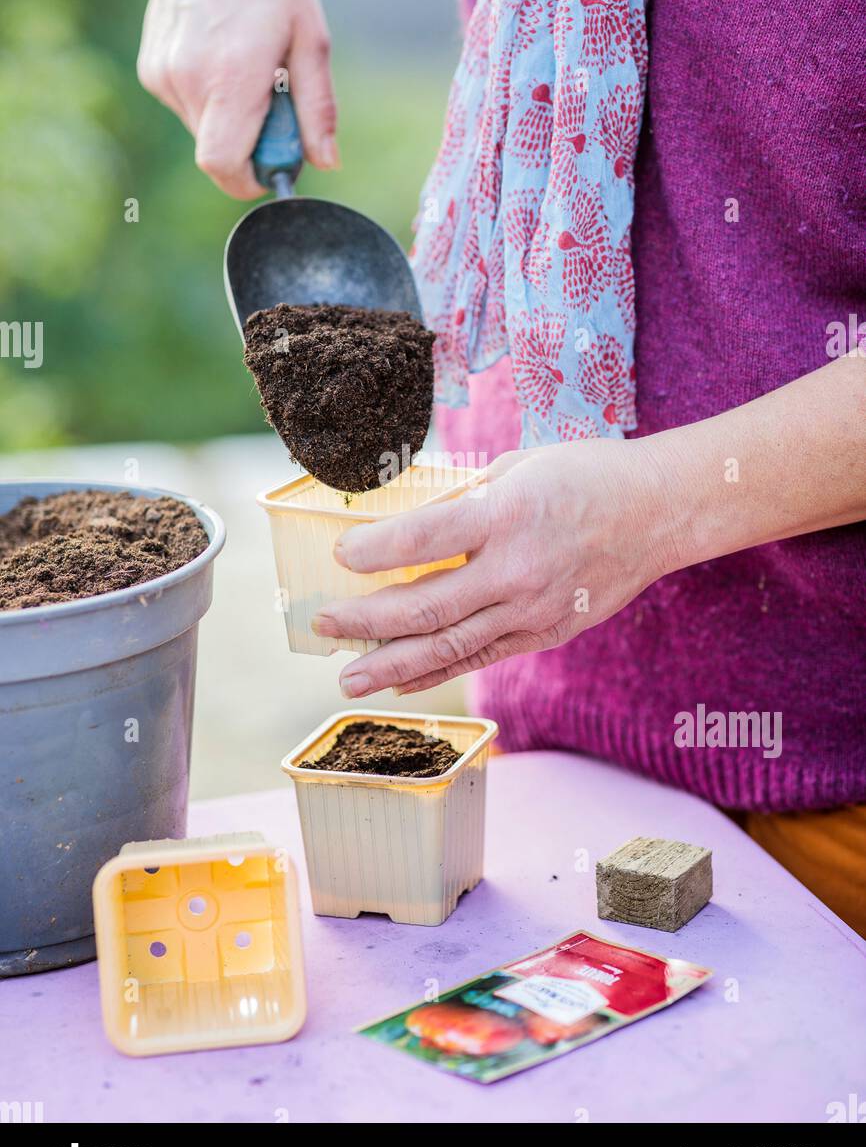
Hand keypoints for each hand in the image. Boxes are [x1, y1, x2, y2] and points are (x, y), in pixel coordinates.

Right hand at [138, 0, 336, 196]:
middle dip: (251, 144)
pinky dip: (211, 99)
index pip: (224, 165)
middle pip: (218, 153)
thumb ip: (317, 108)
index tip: (274, 166)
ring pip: (203, 133)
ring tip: (247, 67)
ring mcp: (162, 74)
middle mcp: (187, 78)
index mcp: (230, 75)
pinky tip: (222, 56)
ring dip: (231, 118)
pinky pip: (187, 109)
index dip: (250, 180)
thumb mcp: (312, 40)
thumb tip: (327, 163)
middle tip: (274, 100)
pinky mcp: (151, 70)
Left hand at [312, 440, 677, 696]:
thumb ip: (464, 501)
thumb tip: (410, 527)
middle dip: (365, 620)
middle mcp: (516, 570)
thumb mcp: (518, 467)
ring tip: (348, 678)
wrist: (660, 512)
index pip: (423, 539)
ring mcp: (532, 609)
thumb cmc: (587, 475)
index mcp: (506, 515)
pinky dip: (438, 671)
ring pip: (449, 646)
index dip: (374, 551)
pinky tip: (402, 679)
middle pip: (426, 607)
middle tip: (322, 625)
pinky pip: (481, 656)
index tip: (339, 556)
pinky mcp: (545, 632)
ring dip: (391, 664)